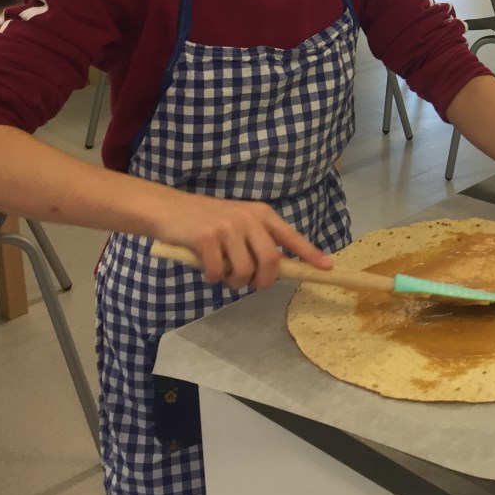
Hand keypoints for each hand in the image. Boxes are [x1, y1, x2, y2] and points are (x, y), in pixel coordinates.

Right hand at [155, 192, 331, 290]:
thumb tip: (276, 268)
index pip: (291, 236)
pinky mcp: (206, 238)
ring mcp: (228, 227)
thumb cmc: (205, 220)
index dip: (309, 253)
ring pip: (245, 271)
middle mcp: (248, 218)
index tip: (327, 267)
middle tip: (251, 284)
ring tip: (224, 275)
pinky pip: (219, 272)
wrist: (168, 209)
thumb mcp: (238, 223)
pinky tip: (207, 271)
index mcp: (261, 214)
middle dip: (263, 281)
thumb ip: (256, 240)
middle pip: (270, 261)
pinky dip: (214, 278)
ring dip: (235, 282)